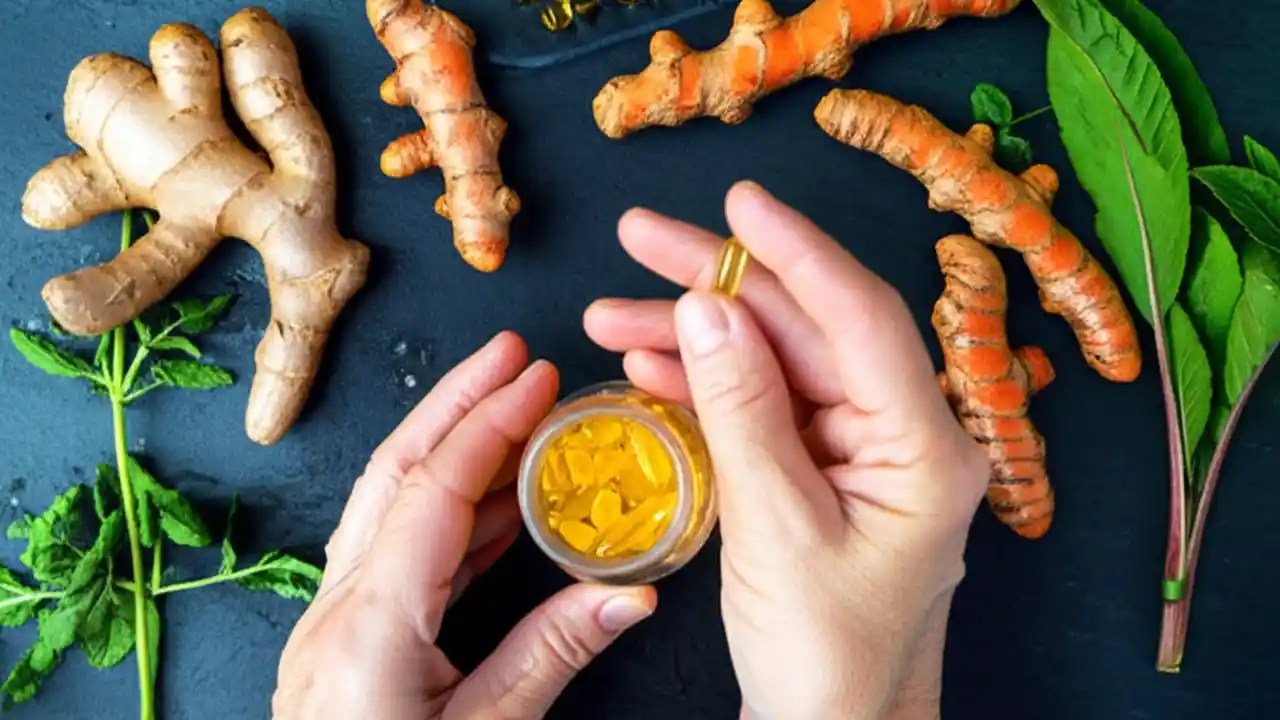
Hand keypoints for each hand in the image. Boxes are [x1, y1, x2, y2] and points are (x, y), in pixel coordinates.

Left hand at [273, 332, 656, 718]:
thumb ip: (550, 658)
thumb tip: (629, 598)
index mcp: (371, 624)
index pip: (434, 490)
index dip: (488, 423)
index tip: (535, 377)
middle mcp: (341, 604)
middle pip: (397, 471)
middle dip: (456, 402)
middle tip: (511, 355)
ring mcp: (336, 615)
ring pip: (392, 501)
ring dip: (453, 447)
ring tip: (517, 414)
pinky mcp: (348, 633)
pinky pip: (397, 545)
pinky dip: (449, 508)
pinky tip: (496, 501)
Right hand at [584, 182, 988, 718]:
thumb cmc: (828, 658)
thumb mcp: (777, 530)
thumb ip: (742, 412)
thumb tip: (706, 310)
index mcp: (923, 447)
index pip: (860, 317)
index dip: (796, 250)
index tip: (738, 201)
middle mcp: (896, 435)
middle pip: (805, 328)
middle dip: (716, 283)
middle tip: (640, 239)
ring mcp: (854, 453)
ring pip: (770, 363)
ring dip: (692, 337)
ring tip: (611, 316)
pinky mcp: (815, 473)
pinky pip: (757, 408)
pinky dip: (701, 387)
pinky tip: (648, 367)